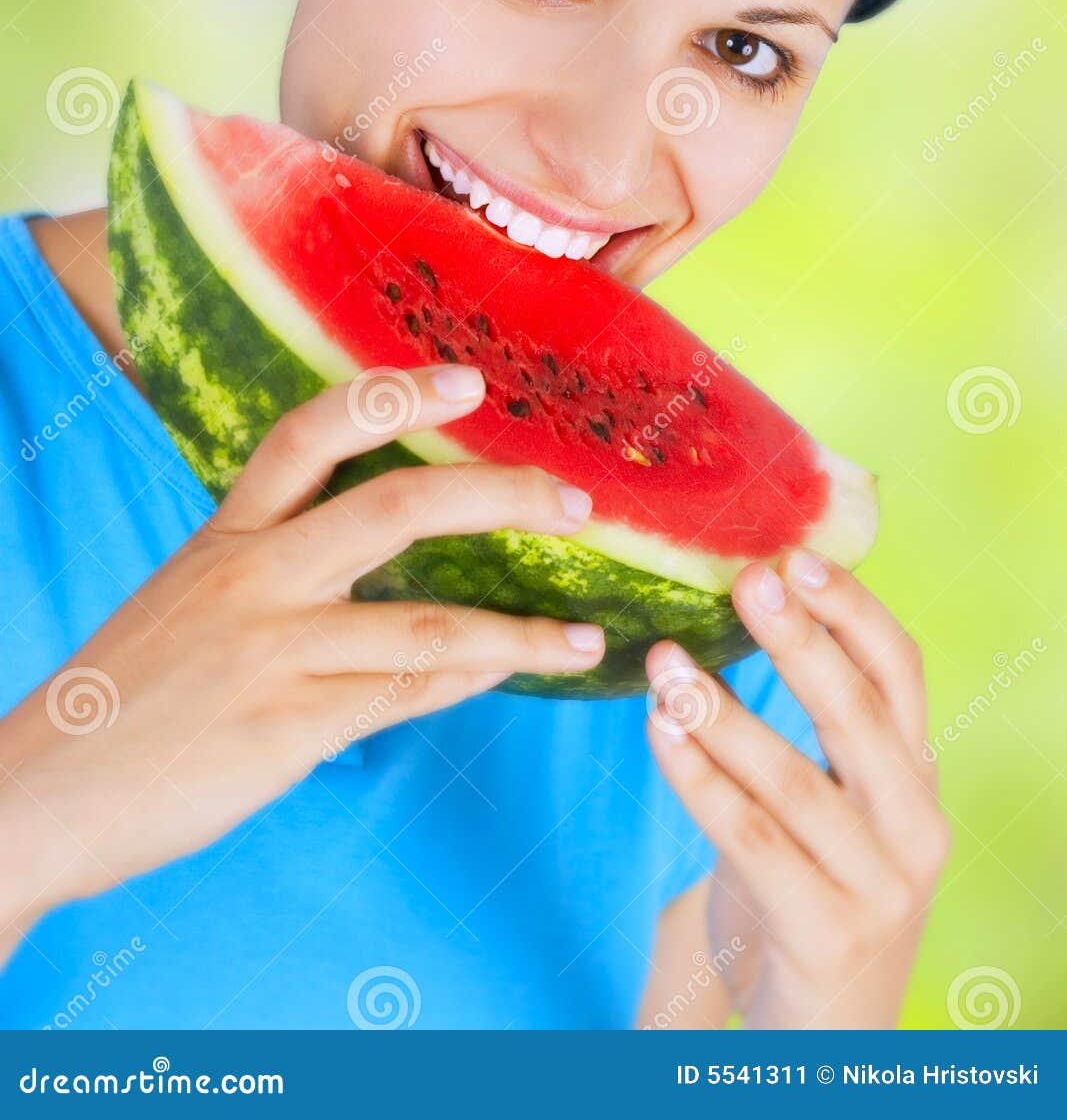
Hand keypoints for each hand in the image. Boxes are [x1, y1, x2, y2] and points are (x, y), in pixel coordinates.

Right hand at [0, 364, 603, 943]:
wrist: (42, 789)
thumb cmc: (130, 692)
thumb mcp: (191, 599)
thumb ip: (272, 566)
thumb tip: (375, 565)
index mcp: (227, 534)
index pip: (310, 433)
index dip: (392, 396)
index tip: (469, 381)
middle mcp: (253, 578)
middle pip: (394, 507)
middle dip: (499, 495)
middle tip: (573, 502)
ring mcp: (271, 653)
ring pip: (426, 624)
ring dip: (520, 631)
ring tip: (584, 638)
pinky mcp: (284, 728)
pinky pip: (403, 698)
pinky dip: (469, 683)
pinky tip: (510, 674)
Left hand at [646, 550, 950, 1028]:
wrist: (824, 1030)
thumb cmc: (814, 886)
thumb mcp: (833, 802)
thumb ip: (810, 727)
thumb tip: (737, 609)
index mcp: (916, 776)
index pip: (901, 672)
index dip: (853, 610)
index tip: (797, 553)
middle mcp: (913, 826)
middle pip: (856, 713)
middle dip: (797, 639)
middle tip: (744, 579)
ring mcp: (877, 885)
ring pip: (793, 781)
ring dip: (722, 712)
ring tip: (665, 662)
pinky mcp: (824, 932)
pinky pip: (751, 842)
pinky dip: (700, 781)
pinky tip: (657, 733)